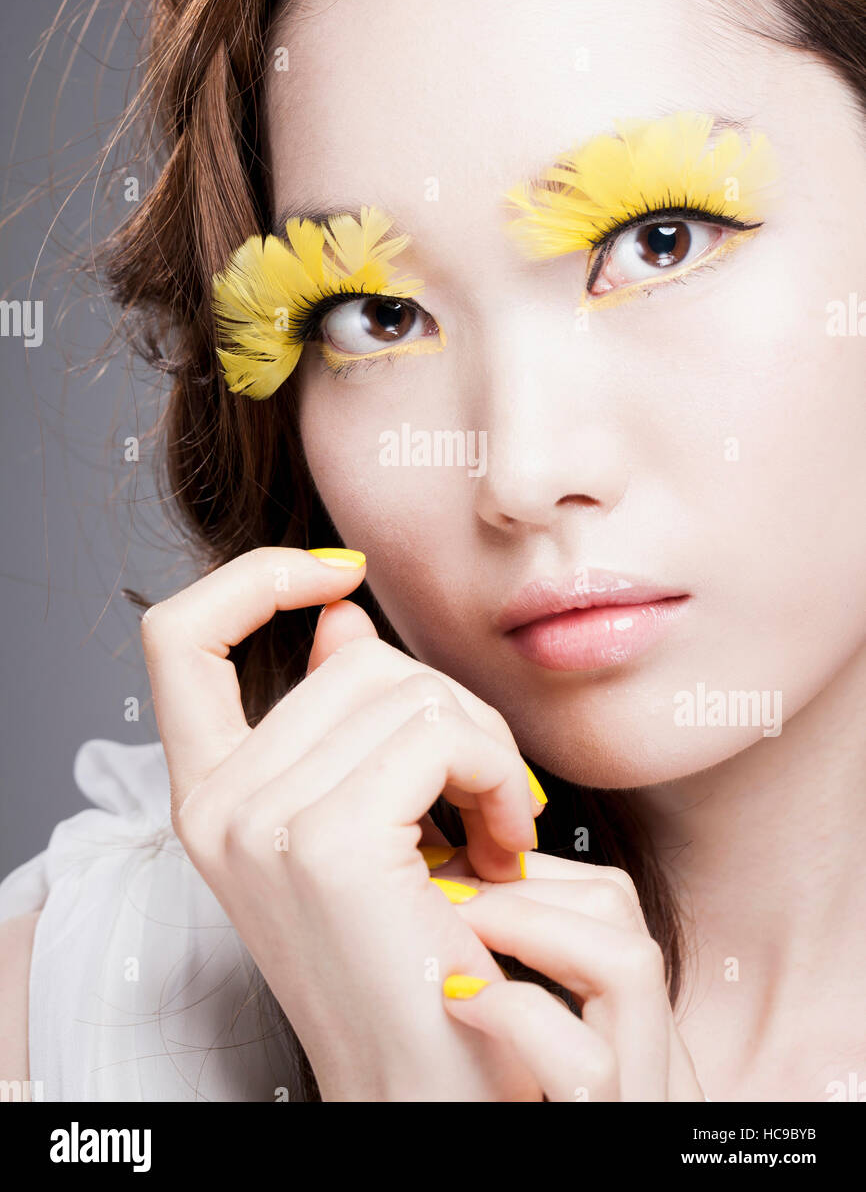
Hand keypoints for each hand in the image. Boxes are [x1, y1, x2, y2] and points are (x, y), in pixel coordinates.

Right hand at [140, 546, 544, 1100]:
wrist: (432, 1084)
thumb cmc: (411, 958)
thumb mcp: (358, 822)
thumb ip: (338, 716)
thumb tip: (342, 612)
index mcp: (207, 797)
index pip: (180, 636)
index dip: (255, 580)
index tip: (340, 577)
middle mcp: (215, 807)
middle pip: (354, 659)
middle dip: (447, 710)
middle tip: (484, 797)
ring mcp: (261, 822)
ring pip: (407, 688)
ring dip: (484, 750)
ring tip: (497, 826)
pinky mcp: (329, 840)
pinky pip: (441, 734)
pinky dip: (499, 775)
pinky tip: (506, 842)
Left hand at [432, 853, 705, 1101]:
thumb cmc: (487, 1120)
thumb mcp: (530, 1066)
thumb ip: (527, 990)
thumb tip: (456, 888)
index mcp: (640, 1044)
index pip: (611, 899)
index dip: (531, 869)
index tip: (457, 871)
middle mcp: (662, 1070)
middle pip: (623, 908)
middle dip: (525, 881)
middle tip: (442, 887)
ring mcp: (648, 1105)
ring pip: (629, 965)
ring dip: (526, 924)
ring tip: (450, 925)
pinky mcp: (616, 1137)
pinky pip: (588, 1064)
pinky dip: (515, 1016)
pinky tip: (459, 1000)